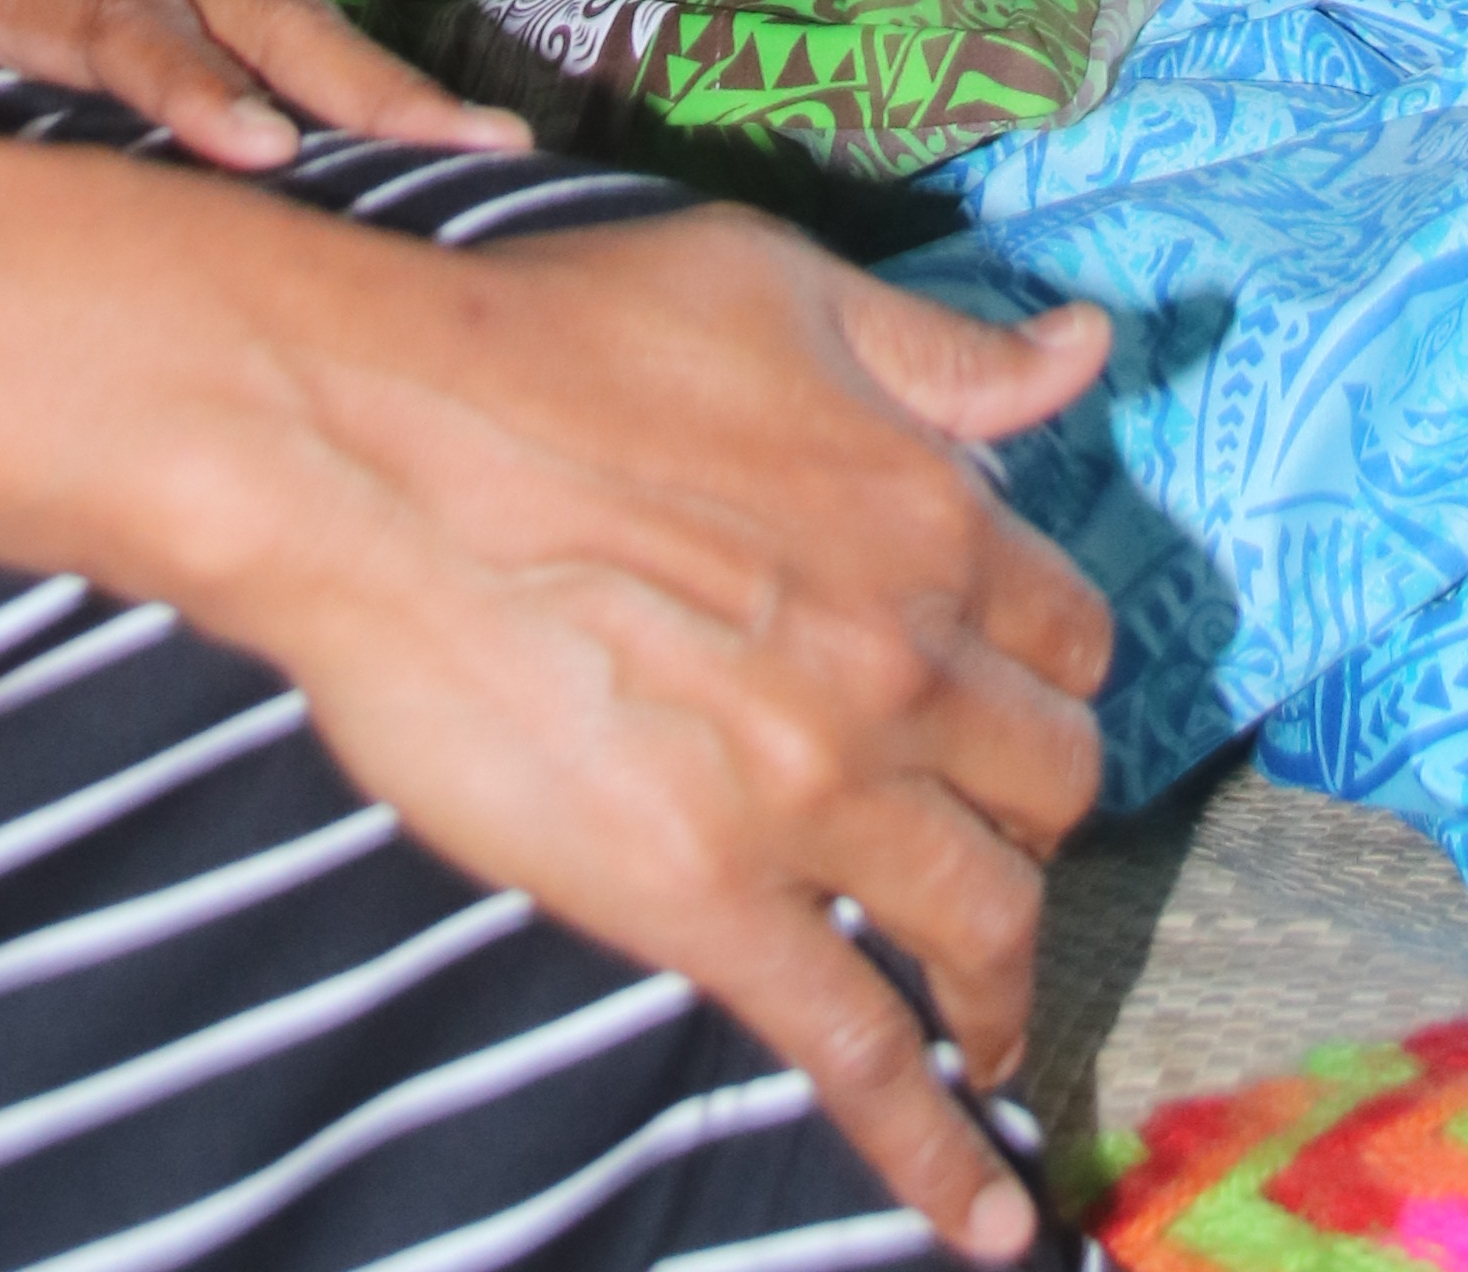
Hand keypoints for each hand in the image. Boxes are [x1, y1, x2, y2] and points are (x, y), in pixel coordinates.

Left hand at [0, 0, 534, 171]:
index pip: (99, 25)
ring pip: (261, 17)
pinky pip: (246, 36)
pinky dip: (338, 87)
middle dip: (346, 82)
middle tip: (454, 150)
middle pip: (227, 8)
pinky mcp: (124, 1)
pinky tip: (422, 149)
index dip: (182, 84)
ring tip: (486, 151)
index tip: (263, 152)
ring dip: (371, 86)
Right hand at [211, 213, 1111, 1256]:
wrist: (378, 445)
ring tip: (994, 1024)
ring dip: (1006, 983)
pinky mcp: (706, 905)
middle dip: (1031, 813)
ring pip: (985, 923)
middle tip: (986, 839)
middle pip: (1050, 783)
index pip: (1069, 632)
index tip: (1016, 697)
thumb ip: (945, 350)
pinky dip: (933, 1154)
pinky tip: (984, 1222)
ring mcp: (812, 797)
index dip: (1047, 667)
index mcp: (930, 516)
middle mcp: (902, 665)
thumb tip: (1088, 349)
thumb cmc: (564, 338)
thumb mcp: (782, 289)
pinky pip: (856, 1055)